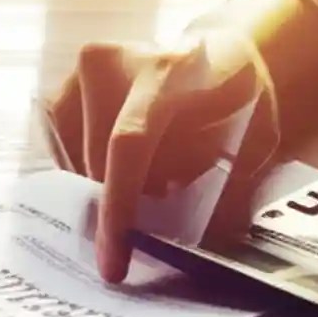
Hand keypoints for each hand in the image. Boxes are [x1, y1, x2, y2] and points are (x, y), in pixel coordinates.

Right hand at [43, 28, 279, 283]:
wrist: (216, 54)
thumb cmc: (237, 101)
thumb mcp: (255, 137)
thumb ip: (231, 185)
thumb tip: (205, 240)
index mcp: (169, 73)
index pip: (128, 144)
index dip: (118, 206)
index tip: (113, 263)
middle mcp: (113, 62)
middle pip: (99, 164)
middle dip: (127, 200)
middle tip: (167, 192)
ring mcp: (81, 71)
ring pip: (78, 165)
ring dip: (110, 184)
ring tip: (152, 162)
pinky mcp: (62, 88)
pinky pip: (63, 154)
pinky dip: (89, 171)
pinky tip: (120, 158)